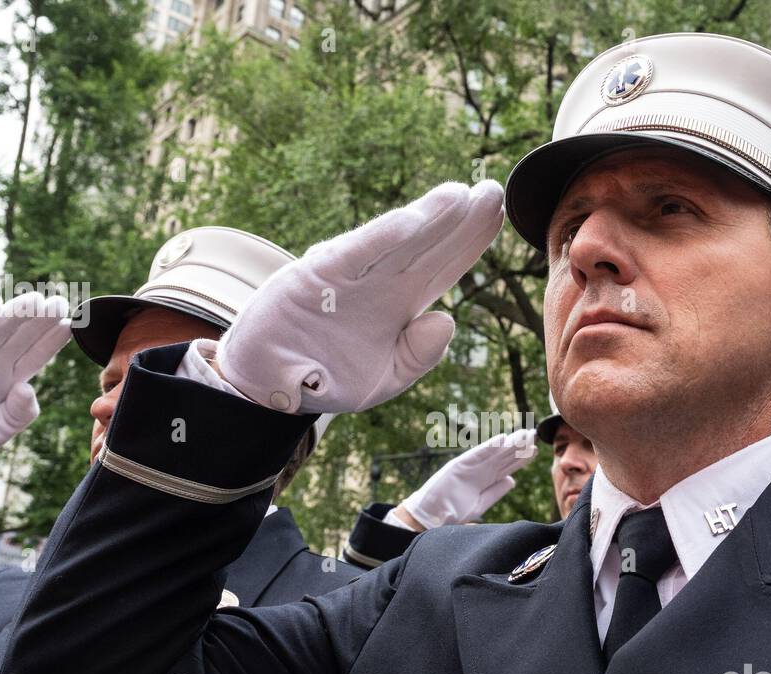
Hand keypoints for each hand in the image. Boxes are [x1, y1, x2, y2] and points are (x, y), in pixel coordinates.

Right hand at [0, 292, 71, 461]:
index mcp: (9, 379)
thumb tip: (29, 388)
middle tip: (61, 302)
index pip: (36, 356)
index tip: (72, 324)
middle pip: (22, 335)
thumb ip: (18, 415)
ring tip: (34, 299)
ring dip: (14, 313)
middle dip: (40, 319)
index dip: (53, 340)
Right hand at [216, 180, 504, 413]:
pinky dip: (384, 236)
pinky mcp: (318, 275)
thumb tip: (448, 319)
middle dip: (461, 219)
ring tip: (462, 193)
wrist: (269, 387)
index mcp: (399, 306)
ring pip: (398, 242)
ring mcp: (350, 276)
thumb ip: (419, 357)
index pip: (443, 267)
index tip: (501, 212)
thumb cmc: (327, 378)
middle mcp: (379, 284)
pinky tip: (415, 219)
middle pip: (429, 246)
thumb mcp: (385, 380)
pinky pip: (357, 253)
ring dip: (429, 217)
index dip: (471, 240)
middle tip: (494, 189)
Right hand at [400, 429, 537, 528]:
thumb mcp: (479, 504)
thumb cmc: (452, 512)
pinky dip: (489, 447)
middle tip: (533, 434)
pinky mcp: (459, 466)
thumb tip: (512, 480)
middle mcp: (479, 471)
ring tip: (523, 434)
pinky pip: (477, 455)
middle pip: (503, 457)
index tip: (534, 449)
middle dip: (518, 446)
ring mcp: (470, 467)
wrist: (430, 516)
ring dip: (508, 443)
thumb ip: (495, 492)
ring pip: (494, 453)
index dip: (521, 458)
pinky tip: (503, 439)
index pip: (507, 467)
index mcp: (485, 481)